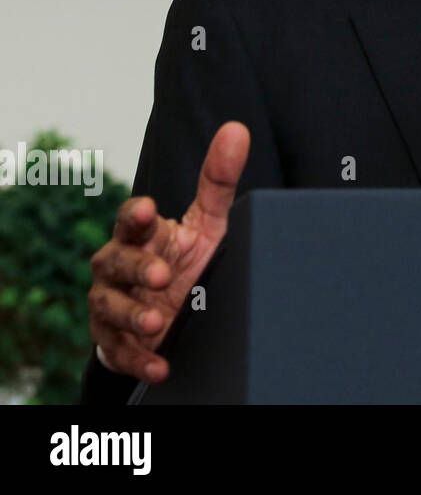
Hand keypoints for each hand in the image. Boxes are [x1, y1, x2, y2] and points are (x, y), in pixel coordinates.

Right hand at [87, 121, 249, 382]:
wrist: (168, 314)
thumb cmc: (185, 259)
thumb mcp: (207, 224)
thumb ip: (218, 181)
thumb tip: (237, 130)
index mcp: (141, 236)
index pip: (130, 219)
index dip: (135, 215)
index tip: (147, 212)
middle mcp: (118, 267)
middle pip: (115, 262)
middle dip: (136, 269)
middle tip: (161, 276)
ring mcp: (111, 304)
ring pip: (109, 307)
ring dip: (132, 315)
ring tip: (156, 321)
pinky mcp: (114, 342)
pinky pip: (119, 351)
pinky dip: (139, 359)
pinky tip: (160, 364)